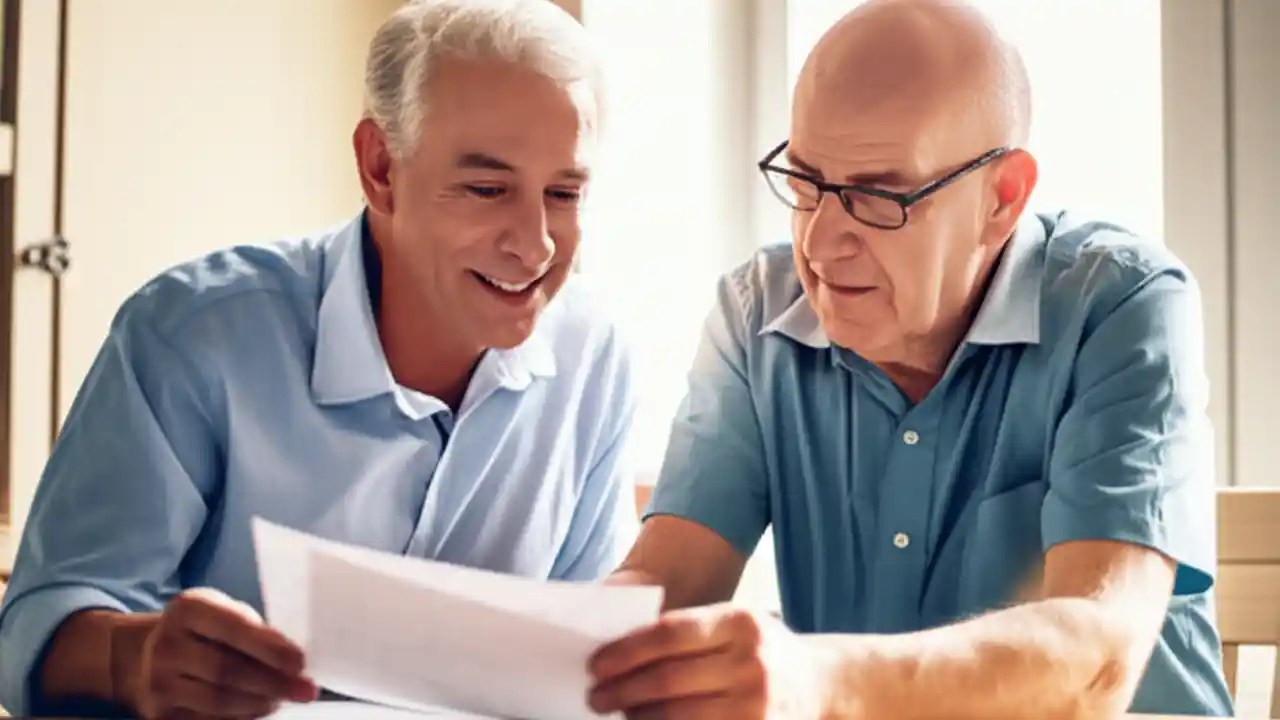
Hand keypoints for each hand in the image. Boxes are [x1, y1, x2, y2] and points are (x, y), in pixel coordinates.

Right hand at [127, 588, 317, 718]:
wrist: (150, 655)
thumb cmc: (207, 632)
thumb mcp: (226, 615)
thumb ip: (257, 634)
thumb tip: (294, 668)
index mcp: (188, 608)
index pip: (234, 628)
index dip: (270, 648)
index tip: (301, 663)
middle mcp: (166, 644)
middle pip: (227, 670)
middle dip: (273, 682)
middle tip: (306, 690)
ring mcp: (157, 682)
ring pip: (219, 701)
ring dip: (260, 702)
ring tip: (282, 698)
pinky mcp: (159, 713)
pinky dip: (242, 716)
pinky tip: (259, 707)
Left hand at [587, 604, 832, 718]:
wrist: (819, 684)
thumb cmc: (759, 651)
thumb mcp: (733, 626)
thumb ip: (688, 633)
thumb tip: (618, 651)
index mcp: (739, 622)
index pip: (668, 634)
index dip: (625, 652)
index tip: (596, 664)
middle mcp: (750, 663)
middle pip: (668, 679)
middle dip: (622, 690)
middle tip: (596, 696)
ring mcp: (756, 705)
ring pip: (678, 717)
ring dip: (638, 718)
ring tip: (619, 714)